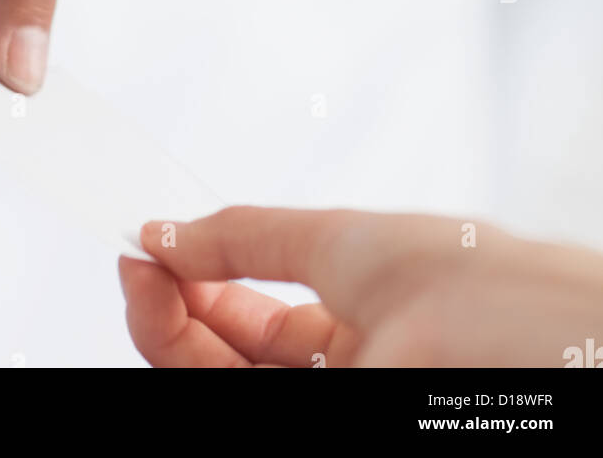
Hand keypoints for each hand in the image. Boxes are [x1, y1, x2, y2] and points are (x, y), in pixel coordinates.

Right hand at [120, 206, 602, 367]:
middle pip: (228, 348)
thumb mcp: (339, 238)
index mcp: (360, 319)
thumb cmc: (459, 279)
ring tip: (142, 276)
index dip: (201, 272)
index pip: (257, 310)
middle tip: (137, 260)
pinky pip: (233, 399)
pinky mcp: (318, 423)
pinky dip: (187, 356)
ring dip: (168, 326)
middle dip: (172, 301)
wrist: (515, 338)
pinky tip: (165, 315)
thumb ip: (246, 237)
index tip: (153, 241)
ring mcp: (330, 396)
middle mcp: (340, 369)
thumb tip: (169, 230)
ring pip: (220, 376)